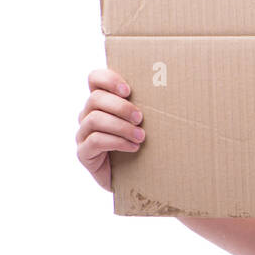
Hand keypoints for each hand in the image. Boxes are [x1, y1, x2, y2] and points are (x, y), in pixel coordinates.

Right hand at [76, 68, 144, 191]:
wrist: (138, 176)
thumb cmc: (144, 141)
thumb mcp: (146, 120)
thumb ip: (148, 103)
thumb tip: (172, 87)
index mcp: (102, 101)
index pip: (95, 78)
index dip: (108, 79)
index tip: (128, 90)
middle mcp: (88, 114)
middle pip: (95, 98)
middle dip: (121, 107)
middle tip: (141, 118)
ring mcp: (83, 134)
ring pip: (95, 119)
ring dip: (122, 126)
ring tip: (141, 136)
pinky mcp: (84, 153)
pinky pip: (95, 141)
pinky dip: (117, 142)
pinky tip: (133, 147)